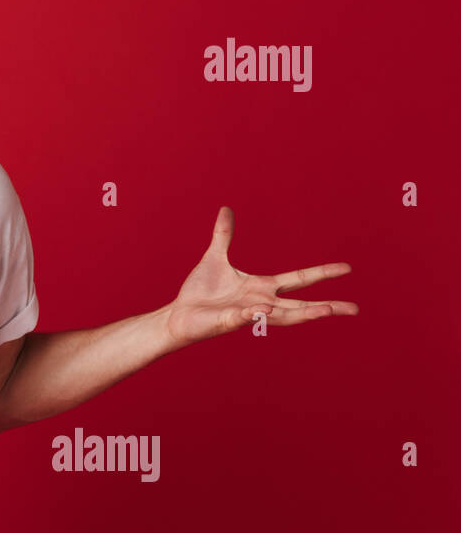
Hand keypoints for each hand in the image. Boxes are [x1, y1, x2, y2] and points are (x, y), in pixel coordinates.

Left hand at [164, 206, 358, 348]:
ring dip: (303, 315)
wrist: (178, 314)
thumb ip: (223, 235)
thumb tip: (226, 209)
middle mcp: (260, 303)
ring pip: (280, 316)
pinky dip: (254, 315)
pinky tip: (263, 310)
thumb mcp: (214, 258)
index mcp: (261, 288)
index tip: (347, 268)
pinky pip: (243, 318)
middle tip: (354, 309)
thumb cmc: (199, 292)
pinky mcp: (228, 322)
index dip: (321, 273)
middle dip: (326, 306)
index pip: (298, 280)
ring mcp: (246, 314)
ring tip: (325, 311)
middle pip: (300, 306)